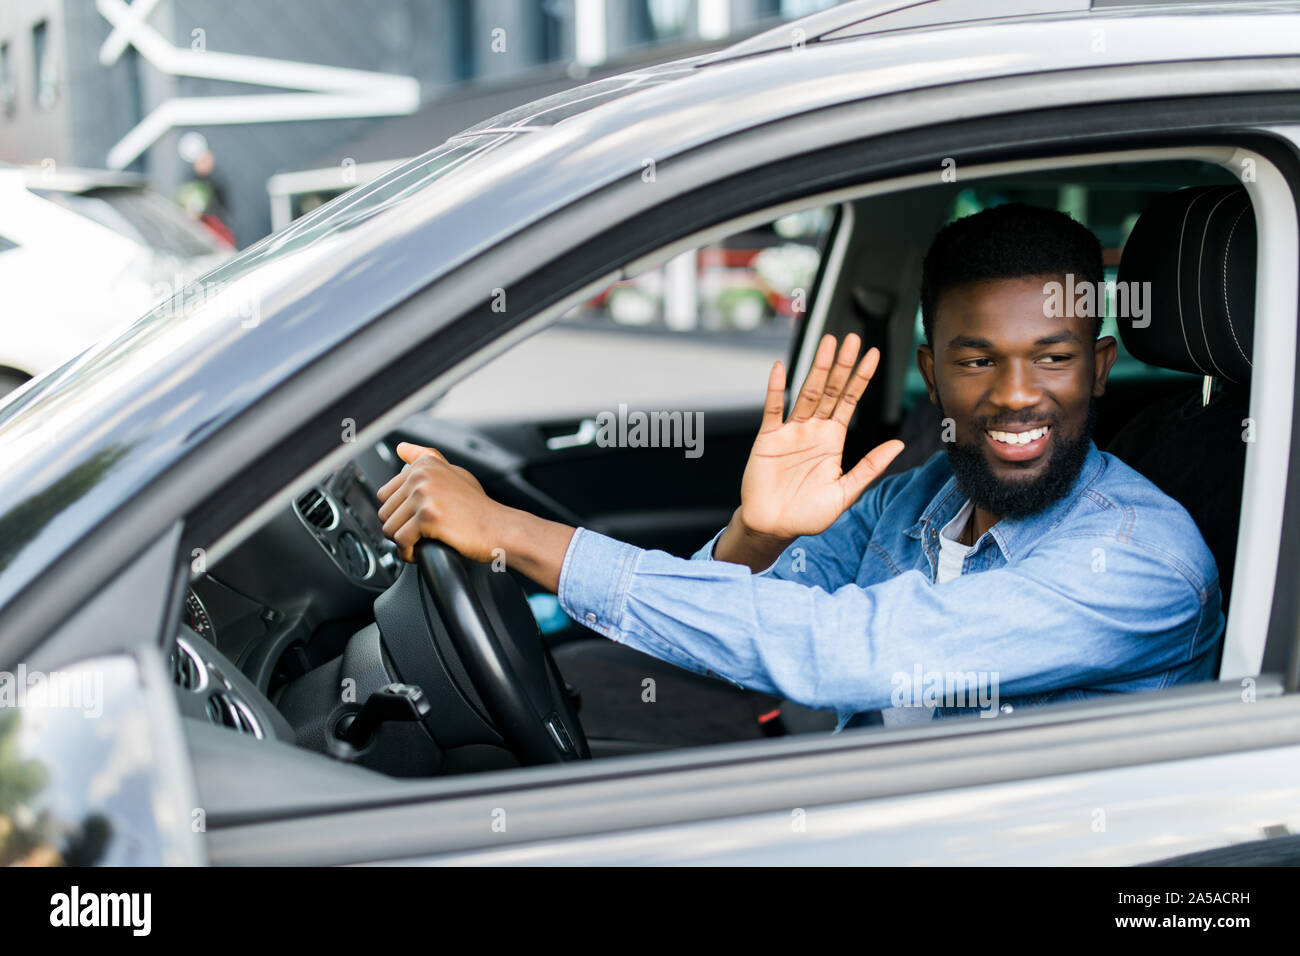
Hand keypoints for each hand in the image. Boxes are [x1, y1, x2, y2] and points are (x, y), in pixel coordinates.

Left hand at [376, 442, 504, 563]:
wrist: (501, 529)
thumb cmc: (479, 508)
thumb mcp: (455, 474)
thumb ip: (427, 459)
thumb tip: (401, 448)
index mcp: (425, 465)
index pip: (385, 494)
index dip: (399, 514)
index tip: (415, 521)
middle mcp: (422, 475)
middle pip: (384, 512)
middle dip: (399, 529)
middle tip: (420, 535)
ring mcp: (425, 495)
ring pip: (389, 528)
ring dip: (402, 542)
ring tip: (422, 543)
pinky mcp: (428, 517)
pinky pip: (401, 541)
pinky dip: (408, 553)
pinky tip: (422, 552)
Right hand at [737, 333, 902, 539]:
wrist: (774, 527)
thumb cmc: (808, 513)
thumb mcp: (846, 491)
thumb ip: (870, 466)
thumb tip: (898, 445)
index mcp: (833, 440)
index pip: (850, 401)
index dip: (862, 378)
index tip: (873, 355)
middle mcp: (813, 430)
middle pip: (831, 390)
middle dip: (842, 365)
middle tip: (852, 339)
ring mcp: (790, 432)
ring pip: (806, 393)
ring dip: (817, 369)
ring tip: (827, 345)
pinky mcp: (768, 439)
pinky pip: (773, 409)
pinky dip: (775, 389)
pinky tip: (780, 368)